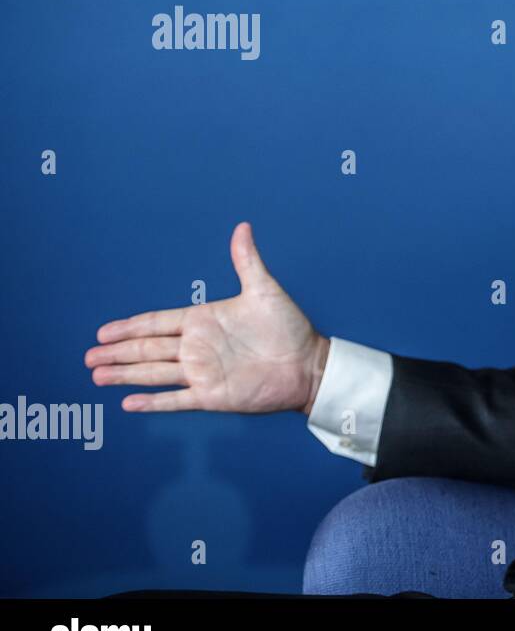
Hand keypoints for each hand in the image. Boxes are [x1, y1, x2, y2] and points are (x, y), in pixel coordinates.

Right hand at [86, 222, 330, 414]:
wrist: (308, 363)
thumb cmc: (289, 327)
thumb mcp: (264, 291)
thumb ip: (247, 261)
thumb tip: (243, 227)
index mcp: (203, 321)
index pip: (158, 323)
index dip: (130, 327)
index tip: (104, 330)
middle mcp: (197, 348)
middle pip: (148, 349)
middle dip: (117, 352)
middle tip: (89, 356)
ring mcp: (202, 373)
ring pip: (154, 373)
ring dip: (125, 375)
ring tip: (97, 375)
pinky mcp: (212, 395)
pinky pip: (176, 399)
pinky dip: (154, 401)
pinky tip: (129, 403)